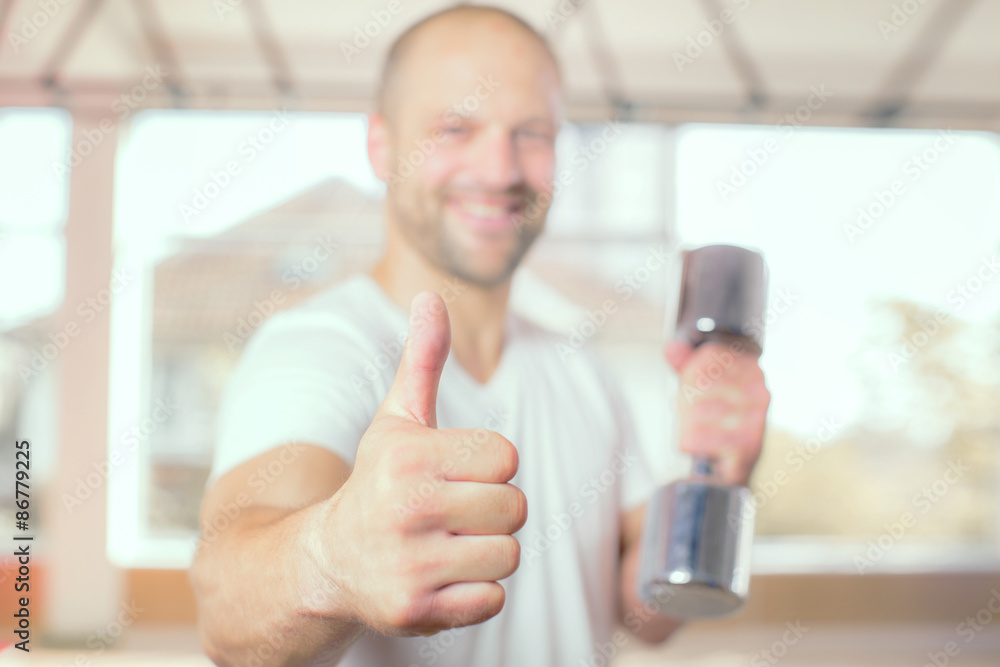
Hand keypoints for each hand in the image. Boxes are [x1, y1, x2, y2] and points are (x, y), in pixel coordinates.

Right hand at [308, 292, 525, 636]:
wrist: (327, 561)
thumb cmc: (377, 482)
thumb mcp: (397, 420)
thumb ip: (423, 360)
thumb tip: (432, 295)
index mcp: (408, 455)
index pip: (507, 457)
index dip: (487, 466)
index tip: (453, 473)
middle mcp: (406, 507)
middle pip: (514, 507)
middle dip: (491, 510)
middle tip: (451, 512)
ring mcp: (409, 563)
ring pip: (508, 555)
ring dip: (485, 551)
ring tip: (446, 543)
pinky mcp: (414, 610)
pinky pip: (492, 600)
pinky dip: (474, 593)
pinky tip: (440, 576)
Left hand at [663, 339, 769, 485]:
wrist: (732, 467)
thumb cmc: (716, 421)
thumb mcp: (699, 386)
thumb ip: (685, 364)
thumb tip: (672, 348)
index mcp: (751, 369)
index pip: (708, 356)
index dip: (690, 375)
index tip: (695, 389)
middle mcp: (760, 391)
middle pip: (698, 383)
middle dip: (685, 402)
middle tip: (694, 416)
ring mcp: (756, 419)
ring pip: (694, 412)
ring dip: (686, 425)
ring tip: (699, 431)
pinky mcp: (746, 447)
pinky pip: (696, 437)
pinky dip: (689, 443)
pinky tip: (698, 445)